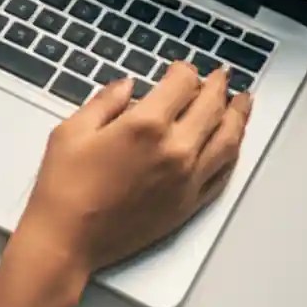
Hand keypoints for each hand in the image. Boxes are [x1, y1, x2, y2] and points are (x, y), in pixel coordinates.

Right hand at [15, 63, 252, 276]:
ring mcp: (187, 179)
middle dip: (218, 87)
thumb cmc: (64, 186)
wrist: (68, 238)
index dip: (185, 71)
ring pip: (228, 140)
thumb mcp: (72, 130)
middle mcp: (175, 150)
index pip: (182, 85)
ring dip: (238, 117)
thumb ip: (105, 101)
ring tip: (242, 104)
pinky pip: (223, 174)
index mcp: (146, 125)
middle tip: (222, 76)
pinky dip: (232, 154)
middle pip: (212, 108)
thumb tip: (127, 86)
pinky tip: (232, 144)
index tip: (182, 68)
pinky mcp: (188, 205)